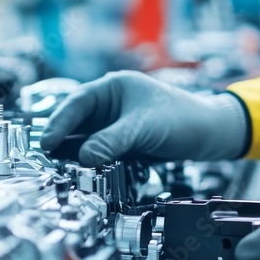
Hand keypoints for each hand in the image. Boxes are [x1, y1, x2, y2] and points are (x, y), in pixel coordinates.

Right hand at [39, 71, 248, 166]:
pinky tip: (84, 172)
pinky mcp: (124, 142)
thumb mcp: (144, 129)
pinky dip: (92, 161)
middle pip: (77, 122)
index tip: (47, 143)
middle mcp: (111, 104)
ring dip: (76, 154)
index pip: (77, 103)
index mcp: (113, 87)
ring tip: (62, 169)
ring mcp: (116, 124)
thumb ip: (112, 142)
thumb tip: (84, 158)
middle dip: (63, 140)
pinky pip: (100, 151)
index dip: (59, 123)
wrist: (212, 135)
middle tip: (48, 159)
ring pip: (87, 139)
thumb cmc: (184, 119)